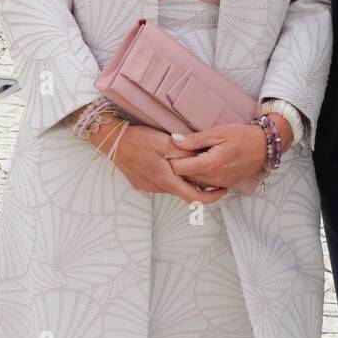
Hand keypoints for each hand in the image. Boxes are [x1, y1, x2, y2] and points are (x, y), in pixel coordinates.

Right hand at [89, 119, 220, 203]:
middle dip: (198, 185)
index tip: (223, 191)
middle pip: (184, 191)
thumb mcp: (165, 142)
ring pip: (172, 186)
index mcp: (166, 181)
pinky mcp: (141, 183)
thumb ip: (185, 152)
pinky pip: (161, 183)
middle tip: (211, 174)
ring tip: (192, 165)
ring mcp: (148, 186)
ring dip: (183, 180)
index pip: (194, 197)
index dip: (211, 197)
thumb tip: (201, 158)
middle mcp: (158, 188)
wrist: (113, 142)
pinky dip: (170, 177)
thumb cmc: (139, 140)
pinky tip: (170, 164)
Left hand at [169, 118, 291, 190]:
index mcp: (210, 164)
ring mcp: (219, 184)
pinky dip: (201, 176)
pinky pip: (205, 185)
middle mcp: (213, 178)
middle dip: (180, 165)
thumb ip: (195, 139)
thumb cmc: (242, 136)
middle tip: (182, 151)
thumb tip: (174, 140)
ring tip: (194, 156)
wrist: (264, 147)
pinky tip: (204, 164)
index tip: (173, 149)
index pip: (179, 168)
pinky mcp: (225, 186)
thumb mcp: (218, 132)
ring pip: (194, 182)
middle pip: (184, 177)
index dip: (172, 159)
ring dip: (190, 171)